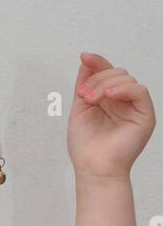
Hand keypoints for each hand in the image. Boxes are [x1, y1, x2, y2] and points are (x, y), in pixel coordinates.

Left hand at [68, 51, 154, 178]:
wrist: (93, 168)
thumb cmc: (86, 146)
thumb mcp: (80, 108)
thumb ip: (84, 83)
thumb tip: (86, 59)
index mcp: (109, 100)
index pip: (107, 73)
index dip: (97, 62)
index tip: (84, 56)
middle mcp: (123, 102)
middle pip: (116, 73)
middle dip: (97, 78)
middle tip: (84, 95)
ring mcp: (134, 108)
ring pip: (126, 78)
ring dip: (105, 84)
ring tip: (91, 100)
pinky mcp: (145, 115)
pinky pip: (139, 91)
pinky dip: (123, 88)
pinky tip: (107, 95)